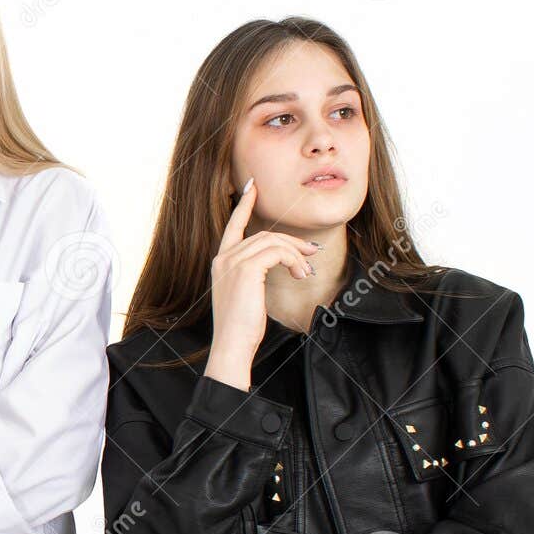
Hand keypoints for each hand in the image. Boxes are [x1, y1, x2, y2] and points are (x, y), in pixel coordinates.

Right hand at [204, 178, 321, 388]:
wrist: (232, 345)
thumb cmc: (241, 326)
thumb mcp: (247, 294)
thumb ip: (254, 274)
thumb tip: (281, 262)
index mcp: (221, 262)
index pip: (233, 226)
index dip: (243, 205)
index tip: (252, 187)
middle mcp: (223, 258)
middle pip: (263, 234)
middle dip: (292, 241)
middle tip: (312, 251)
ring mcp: (232, 262)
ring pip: (272, 241)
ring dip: (296, 255)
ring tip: (307, 272)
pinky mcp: (246, 268)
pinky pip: (277, 252)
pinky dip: (294, 261)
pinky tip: (301, 275)